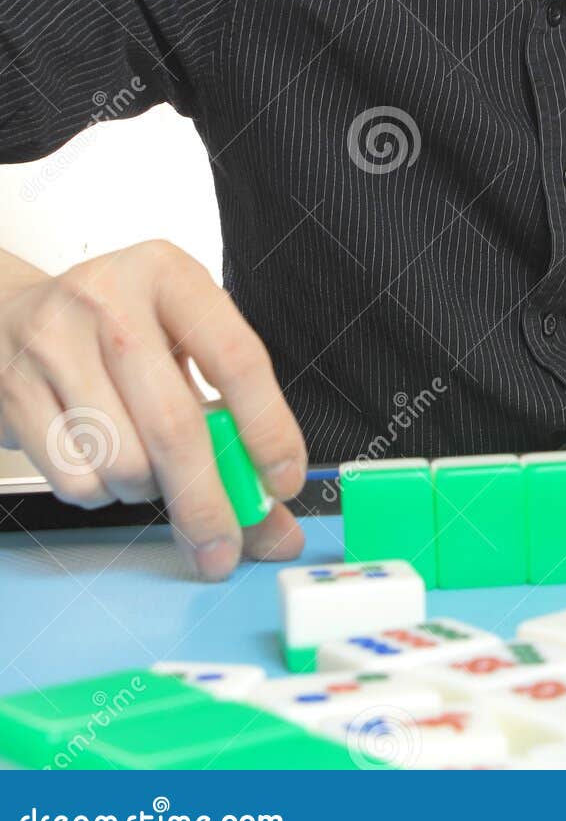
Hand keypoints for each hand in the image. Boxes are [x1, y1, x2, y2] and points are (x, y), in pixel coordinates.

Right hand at [0, 238, 306, 578]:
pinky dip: (100, 492)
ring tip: (143, 461)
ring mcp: (56, 342)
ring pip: (124, 463)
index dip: (268, 430)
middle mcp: (111, 299)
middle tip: (223, 545)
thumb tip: (275, 525)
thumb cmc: (111, 331)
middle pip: (176, 426)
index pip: (236, 359)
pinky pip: (76, 480)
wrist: (6, 315)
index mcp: (169, 275)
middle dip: (207, 502)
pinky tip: (100, 459)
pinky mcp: (15, 389)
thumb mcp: (178, 348)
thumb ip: (231, 425)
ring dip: (146, 490)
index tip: (282, 481)